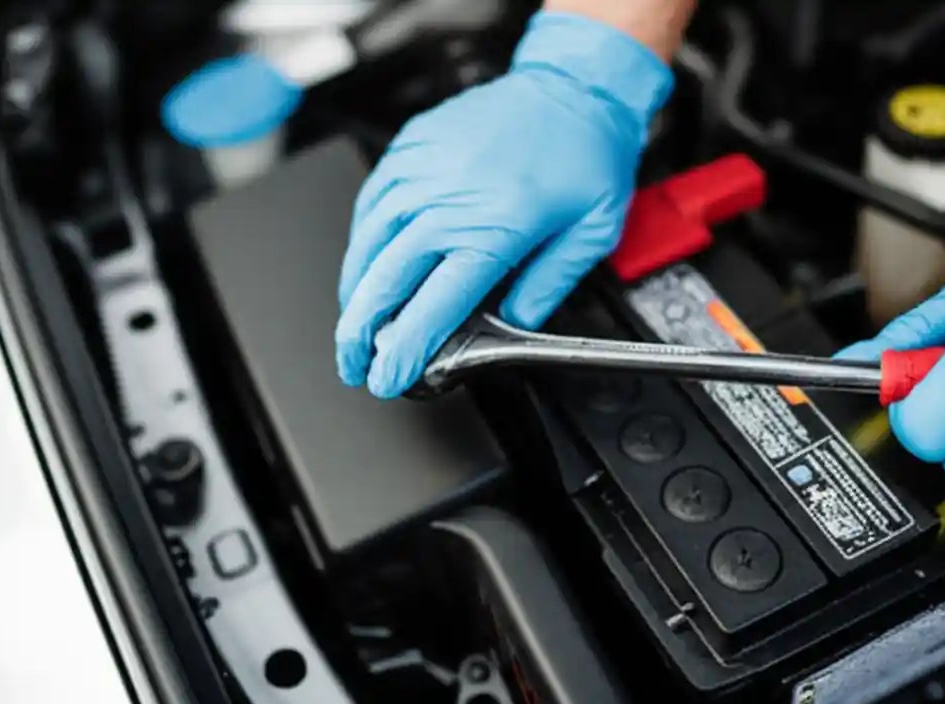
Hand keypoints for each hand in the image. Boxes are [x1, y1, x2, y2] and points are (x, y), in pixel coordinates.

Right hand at [335, 10, 672, 397]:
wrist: (573, 84)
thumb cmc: (585, 152)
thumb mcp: (591, 235)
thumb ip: (546, 288)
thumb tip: (513, 324)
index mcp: (493, 229)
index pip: (432, 307)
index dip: (404, 351)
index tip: (387, 377)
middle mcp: (447, 199)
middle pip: (384, 281)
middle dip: (360, 333)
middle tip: (353, 363)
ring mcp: (423, 170)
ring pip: (367, 243)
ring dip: (355, 291)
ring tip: (355, 322)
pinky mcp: (411, 147)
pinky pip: (371, 201)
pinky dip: (362, 240)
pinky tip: (366, 262)